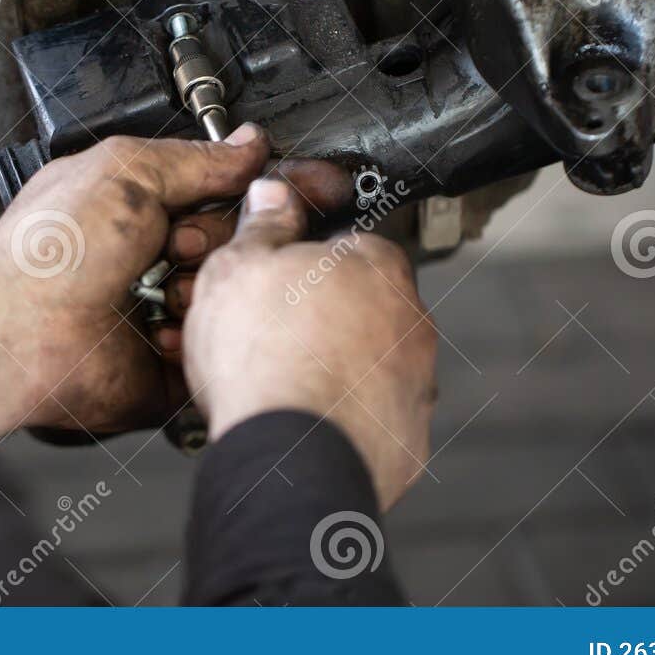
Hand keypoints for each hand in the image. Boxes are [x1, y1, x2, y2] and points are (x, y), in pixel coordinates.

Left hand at [0, 127, 270, 444]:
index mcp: (137, 206)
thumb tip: (248, 145)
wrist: (22, 332)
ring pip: (230, 295)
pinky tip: (162, 330)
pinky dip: (196, 339)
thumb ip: (195, 157)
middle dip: (212, 242)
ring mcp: (160, 310)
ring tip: (167, 292)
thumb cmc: (48, 251)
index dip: (232, 193)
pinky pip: (214, 350)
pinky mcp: (166, 363)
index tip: (228, 195)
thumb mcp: (126, 171)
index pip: (216, 192)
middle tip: (175, 244)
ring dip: (204, 290)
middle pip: (232, 243)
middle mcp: (151, 256)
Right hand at [181, 179, 437, 509]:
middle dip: (326, 314)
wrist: (287, 459)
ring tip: (283, 383)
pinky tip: (303, 422)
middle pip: (366, 304)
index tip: (281, 273)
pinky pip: (374, 417)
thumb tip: (272, 196)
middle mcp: (411, 322)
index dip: (309, 257)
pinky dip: (345, 418)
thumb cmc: (265, 360)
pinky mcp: (407, 441)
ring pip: (373, 363)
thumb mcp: (238, 267)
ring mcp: (416, 384)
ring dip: (337, 368)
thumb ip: (262, 226)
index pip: (352, 242)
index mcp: (377, 266)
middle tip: (273, 331)